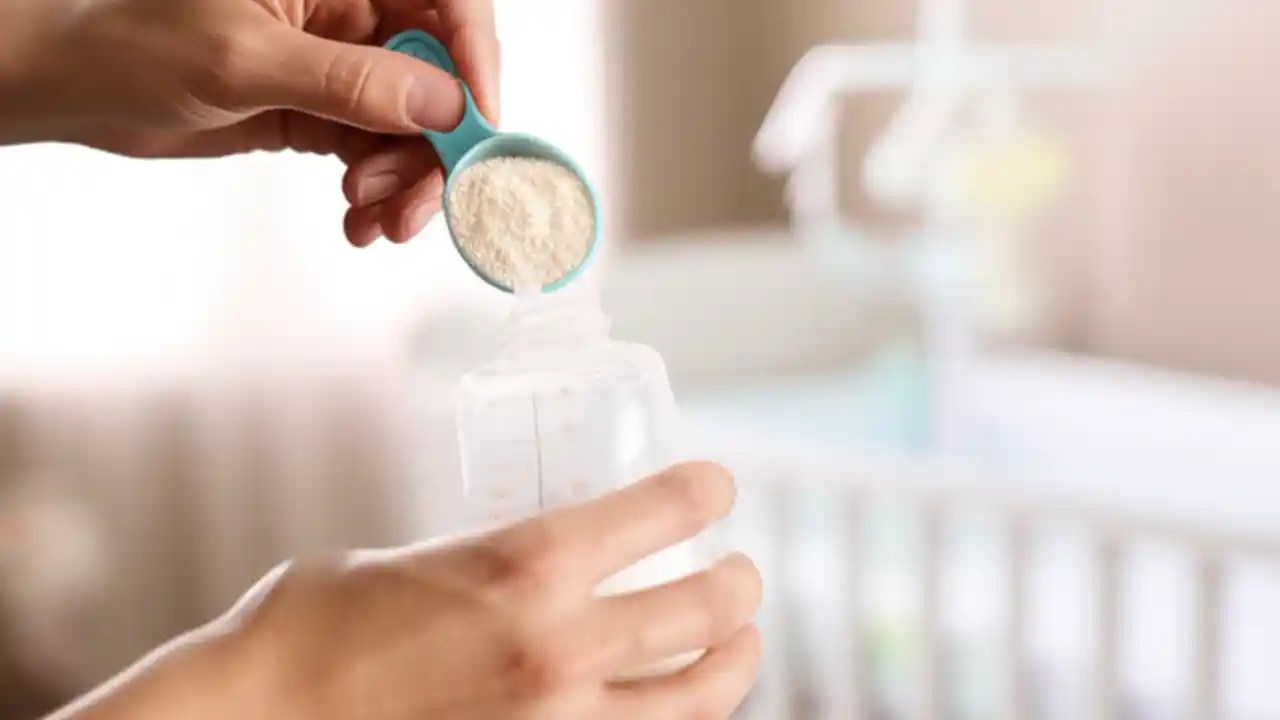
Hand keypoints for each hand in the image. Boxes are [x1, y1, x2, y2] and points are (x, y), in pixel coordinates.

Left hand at [0, 0, 499, 245]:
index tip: (477, 122)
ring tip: (372, 218)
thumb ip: (346, 80)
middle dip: (435, 145)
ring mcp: (344, 63)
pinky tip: (358, 220)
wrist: (79, 89)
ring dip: (406, 181)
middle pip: (440, 74)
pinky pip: (378, 153)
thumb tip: (440, 102)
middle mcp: (352, 12)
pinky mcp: (327, 109)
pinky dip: (378, 194)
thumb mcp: (243, 58)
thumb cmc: (134, 43)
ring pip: (415, 125)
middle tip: (412, 204)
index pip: (445, 0)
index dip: (475, 55)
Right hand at [53, 463, 762, 719]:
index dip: (707, 490)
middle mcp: (562, 643)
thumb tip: (518, 561)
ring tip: (741, 642)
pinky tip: (680, 705)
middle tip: (741, 573)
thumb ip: (480, 556)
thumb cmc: (313, 629)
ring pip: (702, 693)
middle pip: (707, 607)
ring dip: (737, 660)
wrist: (260, 718)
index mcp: (528, 562)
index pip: (666, 509)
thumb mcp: (408, 558)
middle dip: (740, 583)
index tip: (717, 487)